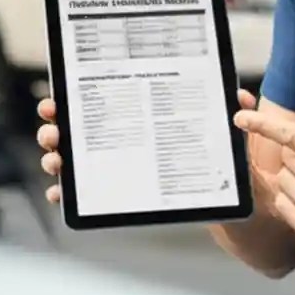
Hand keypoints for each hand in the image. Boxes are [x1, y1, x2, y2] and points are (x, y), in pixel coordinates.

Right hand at [37, 90, 272, 207]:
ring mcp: (113, 164)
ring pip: (71, 157)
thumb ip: (229, 112)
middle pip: (75, 126)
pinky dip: (66, 193)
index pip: (98, 96)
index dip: (71, 95)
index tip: (58, 98)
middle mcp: (119, 135)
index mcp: (137, 111)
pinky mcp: (115, 192)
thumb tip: (239, 98)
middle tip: (55, 130)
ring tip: (58, 160)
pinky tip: (60, 194)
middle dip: (55, 127)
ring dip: (55, 158)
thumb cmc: (219, 157)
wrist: (228, 200)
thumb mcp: (224, 134)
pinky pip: (82, 193)